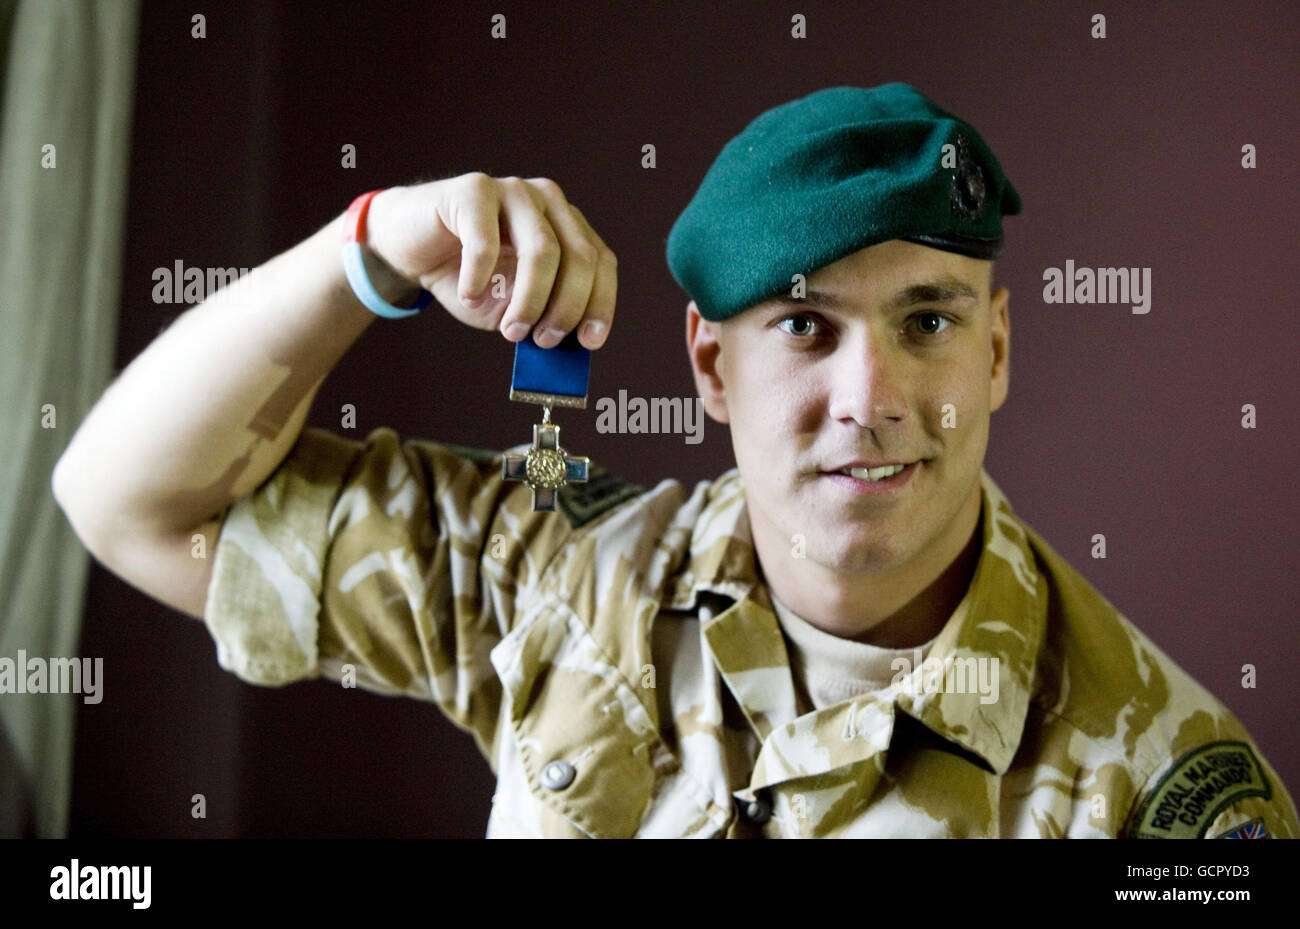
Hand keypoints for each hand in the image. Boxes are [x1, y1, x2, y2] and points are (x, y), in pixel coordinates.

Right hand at [364, 174, 615, 348]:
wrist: (408, 247)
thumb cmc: (466, 277)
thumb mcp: (507, 307)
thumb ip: (538, 318)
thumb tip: (565, 343)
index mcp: (565, 226)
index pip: (600, 261)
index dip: (600, 303)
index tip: (588, 341)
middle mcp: (547, 202)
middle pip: (579, 257)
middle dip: (566, 308)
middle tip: (543, 340)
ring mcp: (512, 190)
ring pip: (542, 250)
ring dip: (530, 301)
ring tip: (510, 330)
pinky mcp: (473, 189)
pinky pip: (487, 242)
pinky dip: (479, 279)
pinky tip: (468, 295)